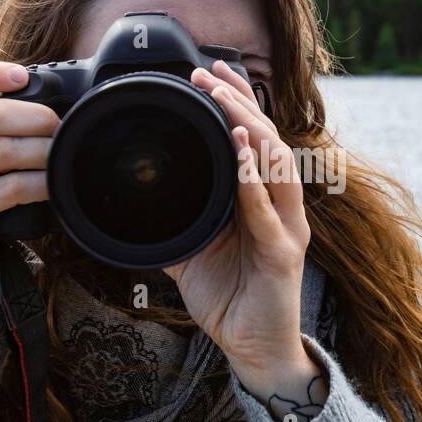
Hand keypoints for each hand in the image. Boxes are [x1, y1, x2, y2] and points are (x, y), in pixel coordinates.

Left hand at [164, 60, 322, 405]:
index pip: (255, 138)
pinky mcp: (284, 256)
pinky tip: (243, 159)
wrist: (255, 350)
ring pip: (278, 167)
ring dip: (251, 131)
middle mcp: (281, 207)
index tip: (211, 71)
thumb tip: (134, 200)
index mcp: (262, 200)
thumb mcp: (191, 251)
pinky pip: (270, 214)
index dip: (237, 102)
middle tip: (211, 74)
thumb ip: (173, 222)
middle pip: (269, 140)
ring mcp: (288, 228)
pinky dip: (256, 183)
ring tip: (227, 105)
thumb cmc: (231, 297)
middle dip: (240, 103)